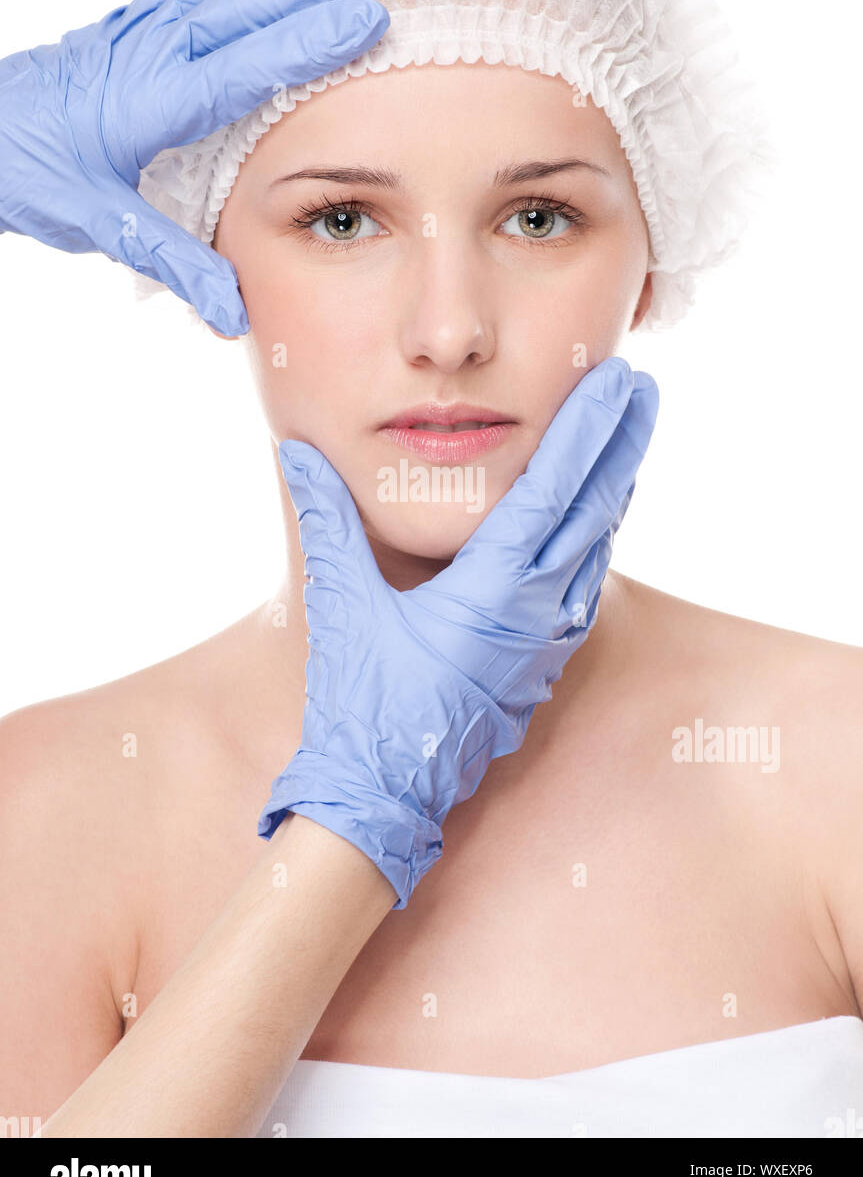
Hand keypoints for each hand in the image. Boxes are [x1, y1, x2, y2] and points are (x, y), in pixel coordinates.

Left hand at [0, 0, 394, 336]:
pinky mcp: (141, 16)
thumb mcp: (99, 224)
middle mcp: (153, 50)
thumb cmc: (32, 172)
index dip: (305, 43)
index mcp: (150, 102)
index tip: (364, 20)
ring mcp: (147, 24)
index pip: (241, 67)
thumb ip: (174, 262)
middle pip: (245, 3)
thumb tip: (233, 312)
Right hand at [258, 357, 658, 907]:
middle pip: (595, 511)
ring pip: (597, 550)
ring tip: (629, 438)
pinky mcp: (543, 666)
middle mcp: (535, 614)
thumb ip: (327, 519)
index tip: (617, 383)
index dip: (588, 431)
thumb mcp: (343, 601)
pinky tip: (599, 521)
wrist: (383, 793)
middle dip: (621, 444)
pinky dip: (597, 540)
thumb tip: (297, 451)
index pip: (553, 491)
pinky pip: (586, 588)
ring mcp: (546, 644)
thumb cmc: (363, 702)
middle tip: (643, 390)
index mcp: (492, 591)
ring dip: (614, 489)